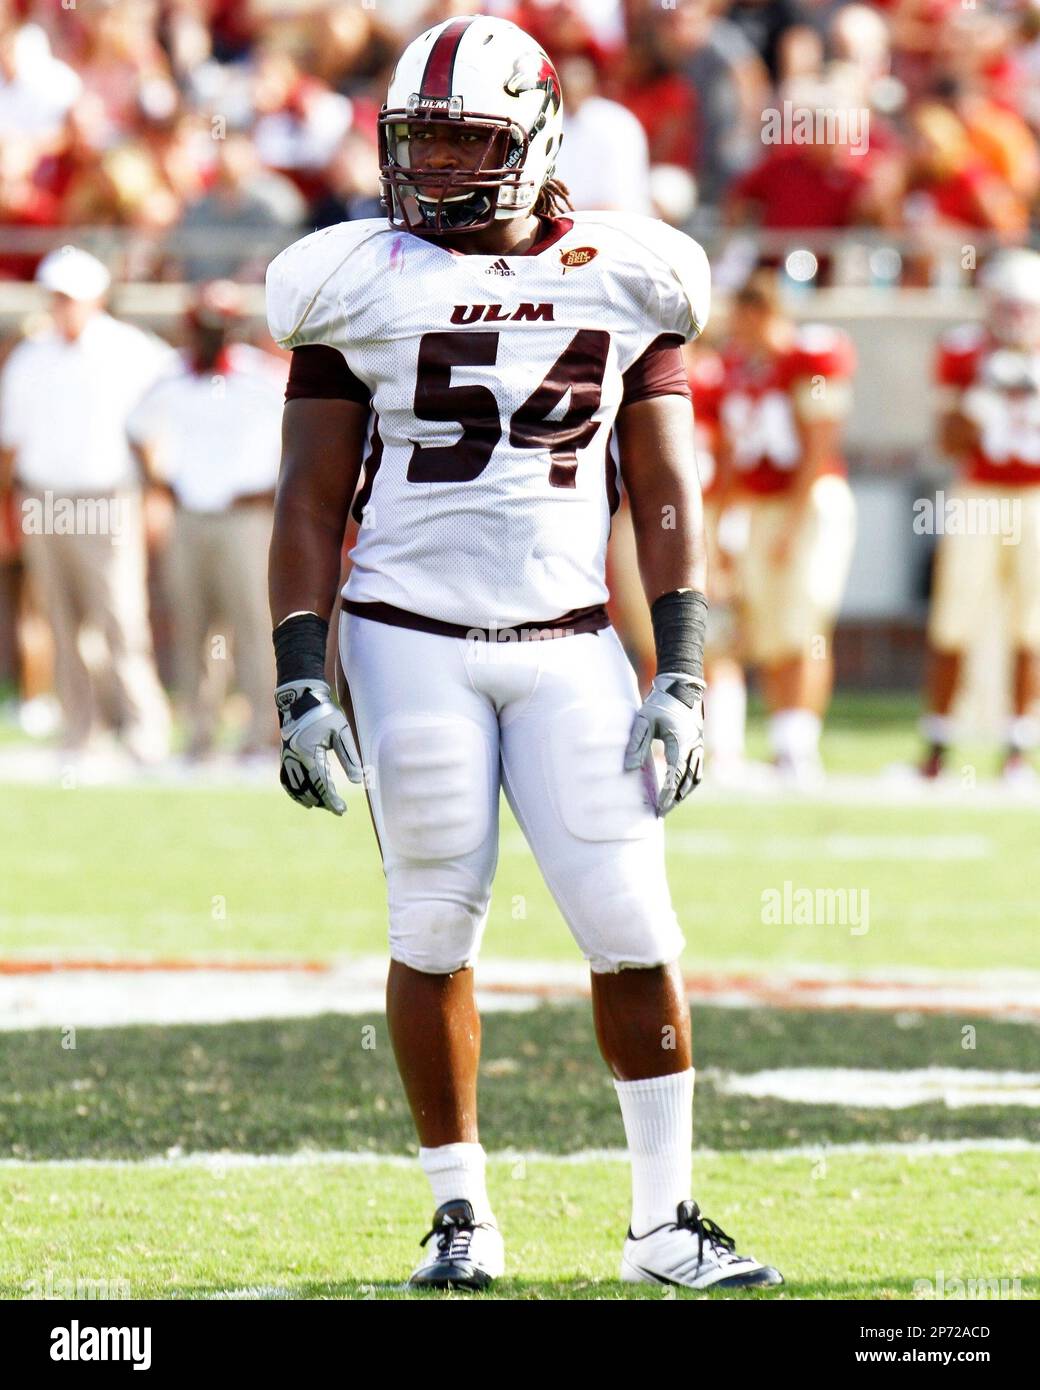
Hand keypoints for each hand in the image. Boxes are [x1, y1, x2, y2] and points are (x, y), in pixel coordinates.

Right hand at [275, 678, 362, 813]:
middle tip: (339, 810)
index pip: (321, 784)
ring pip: (296, 788)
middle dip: (324, 802)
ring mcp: (286, 759)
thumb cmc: (324, 713)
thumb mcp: (341, 732)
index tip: (342, 810)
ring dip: (310, 799)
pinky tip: (305, 799)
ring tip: (326, 806)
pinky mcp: (284, 757)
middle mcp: (294, 759)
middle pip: (308, 789)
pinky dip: (295, 793)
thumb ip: (349, 757)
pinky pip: (287, 781)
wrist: (300, 700)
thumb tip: (358, 781)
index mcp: (308, 753)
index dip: (332, 800)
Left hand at [624, 672, 705, 815]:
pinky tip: (679, 789)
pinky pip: (696, 769)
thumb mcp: (644, 721)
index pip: (674, 776)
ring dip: (683, 793)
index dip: (667, 795)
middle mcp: (694, 747)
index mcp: (681, 743)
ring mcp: (699, 746)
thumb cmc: (660, 702)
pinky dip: (688, 783)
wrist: (682, 685)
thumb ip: (636, 744)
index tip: (658, 808)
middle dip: (674, 799)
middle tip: (660, 813)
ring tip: (669, 805)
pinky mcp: (698, 744)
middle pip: (686, 781)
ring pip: (694, 778)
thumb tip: (629, 769)